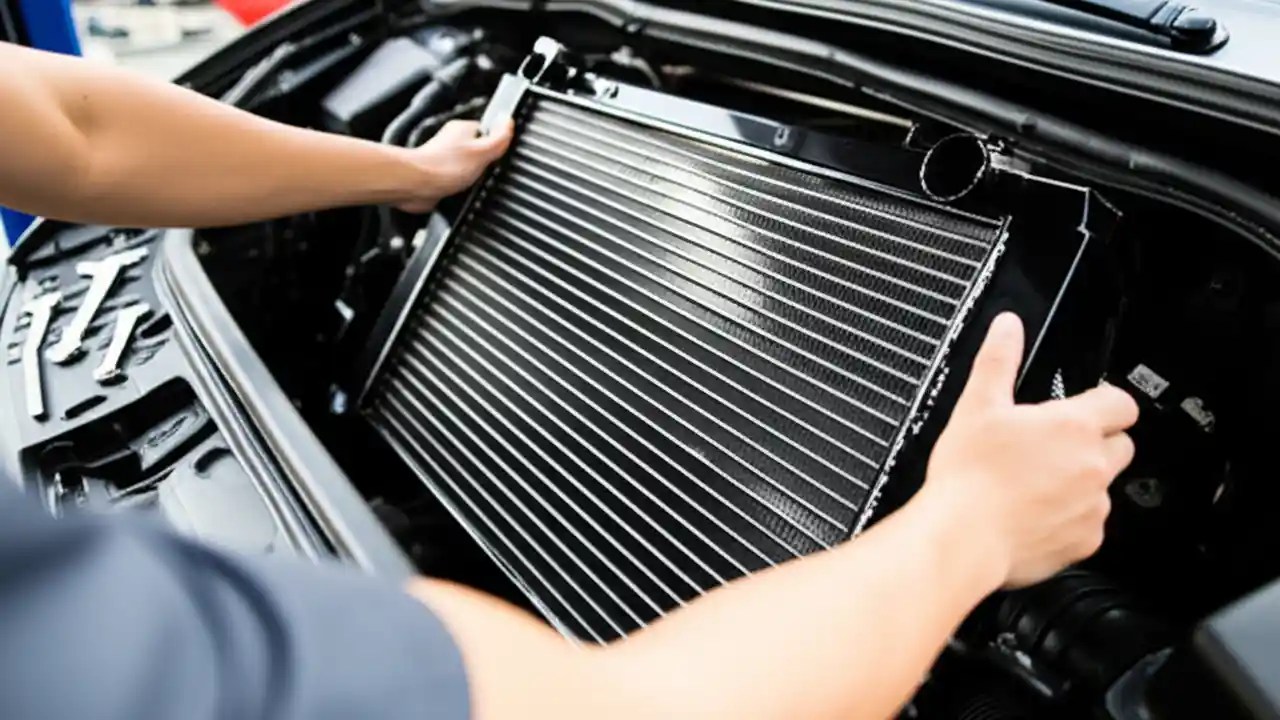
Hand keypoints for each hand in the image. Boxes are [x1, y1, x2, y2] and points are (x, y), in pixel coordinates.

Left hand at [396, 119, 514, 212]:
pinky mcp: (437, 177)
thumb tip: (509, 120)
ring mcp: (443, 159)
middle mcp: (451, 142)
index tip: (500, 156)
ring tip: (471, 184)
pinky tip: (460, 193)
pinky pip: (455, 183)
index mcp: (463, 130)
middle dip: (484, 166)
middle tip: (485, 173)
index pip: (488, 132)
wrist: (415, 185)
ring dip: (471, 179)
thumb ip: (499, 137)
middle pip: (478, 152)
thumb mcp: (483, 151)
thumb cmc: (444, 166)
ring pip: (467, 169)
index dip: (497, 146)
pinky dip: (459, 190)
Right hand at [919, 313, 1137, 588]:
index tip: (1083, 408)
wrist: (962, 536)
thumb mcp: (977, 405)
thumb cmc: (969, 474)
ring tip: (1034, 485)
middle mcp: (1093, 466)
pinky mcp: (1084, 541)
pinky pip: (1088, 524)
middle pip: (1121, 445)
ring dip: (1080, 482)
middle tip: (1051, 448)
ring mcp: (1093, 506)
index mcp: (1074, 427)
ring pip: (1102, 486)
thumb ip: (998, 360)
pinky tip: (1033, 514)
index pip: (1122, 404)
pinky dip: (1069, 519)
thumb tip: (1008, 326)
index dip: (1104, 403)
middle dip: (1095, 443)